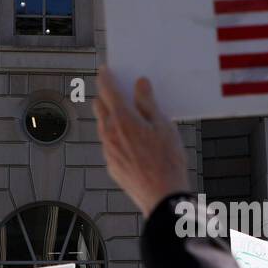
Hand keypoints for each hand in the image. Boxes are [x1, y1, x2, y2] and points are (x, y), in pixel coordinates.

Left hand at [94, 66, 190, 217]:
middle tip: (118, 92)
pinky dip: (117, 138)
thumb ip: (148, 103)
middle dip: (105, 96)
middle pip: (99, 106)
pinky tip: (134, 143)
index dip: (105, 76)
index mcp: (122, 118)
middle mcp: (109, 133)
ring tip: (130, 118)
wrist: (162, 197)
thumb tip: (140, 84)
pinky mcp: (111, 166)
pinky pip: (110, 145)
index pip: (107, 90)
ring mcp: (108, 151)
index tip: (105, 69)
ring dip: (111, 118)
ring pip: (104, 127)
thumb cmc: (167, 160)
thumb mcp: (163, 126)